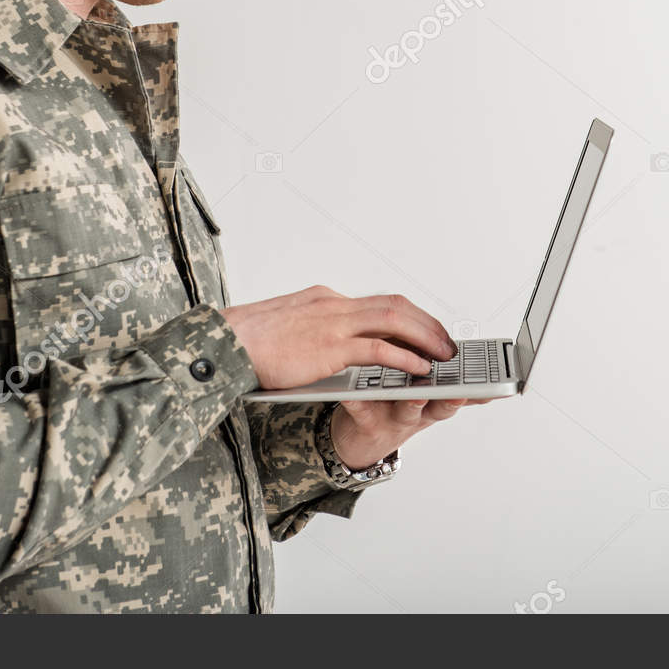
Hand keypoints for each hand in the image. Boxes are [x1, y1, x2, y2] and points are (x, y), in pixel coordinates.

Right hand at [223, 285, 455, 389]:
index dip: (407, 317)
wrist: (222, 343)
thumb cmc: (246, 342)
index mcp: (324, 300)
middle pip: (394, 306)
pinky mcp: (329, 347)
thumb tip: (327, 345)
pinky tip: (419, 368)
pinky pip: (378, 349)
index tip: (424, 330)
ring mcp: (332, 323)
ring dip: (425, 338)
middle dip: (426, 324)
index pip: (377, 303)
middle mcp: (333, 305)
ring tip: (444, 355)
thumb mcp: (287, 328)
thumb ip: (313, 332)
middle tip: (446, 342)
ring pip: (394, 321)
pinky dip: (404, 357)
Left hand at [330, 397, 493, 468]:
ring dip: (412, 402)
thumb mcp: (424, 399)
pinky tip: (354, 391)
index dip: (475, 391)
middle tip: (459, 391)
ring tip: (415, 393)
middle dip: (450, 399)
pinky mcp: (365, 422)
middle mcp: (415, 412)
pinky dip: (357, 400)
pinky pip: (360, 408)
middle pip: (438, 405)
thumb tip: (474, 358)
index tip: (494, 385)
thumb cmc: (390, 408)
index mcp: (430, 400)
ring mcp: (392, 419)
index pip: (458, 393)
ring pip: (406, 411)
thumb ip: (446, 383)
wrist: (356, 440)